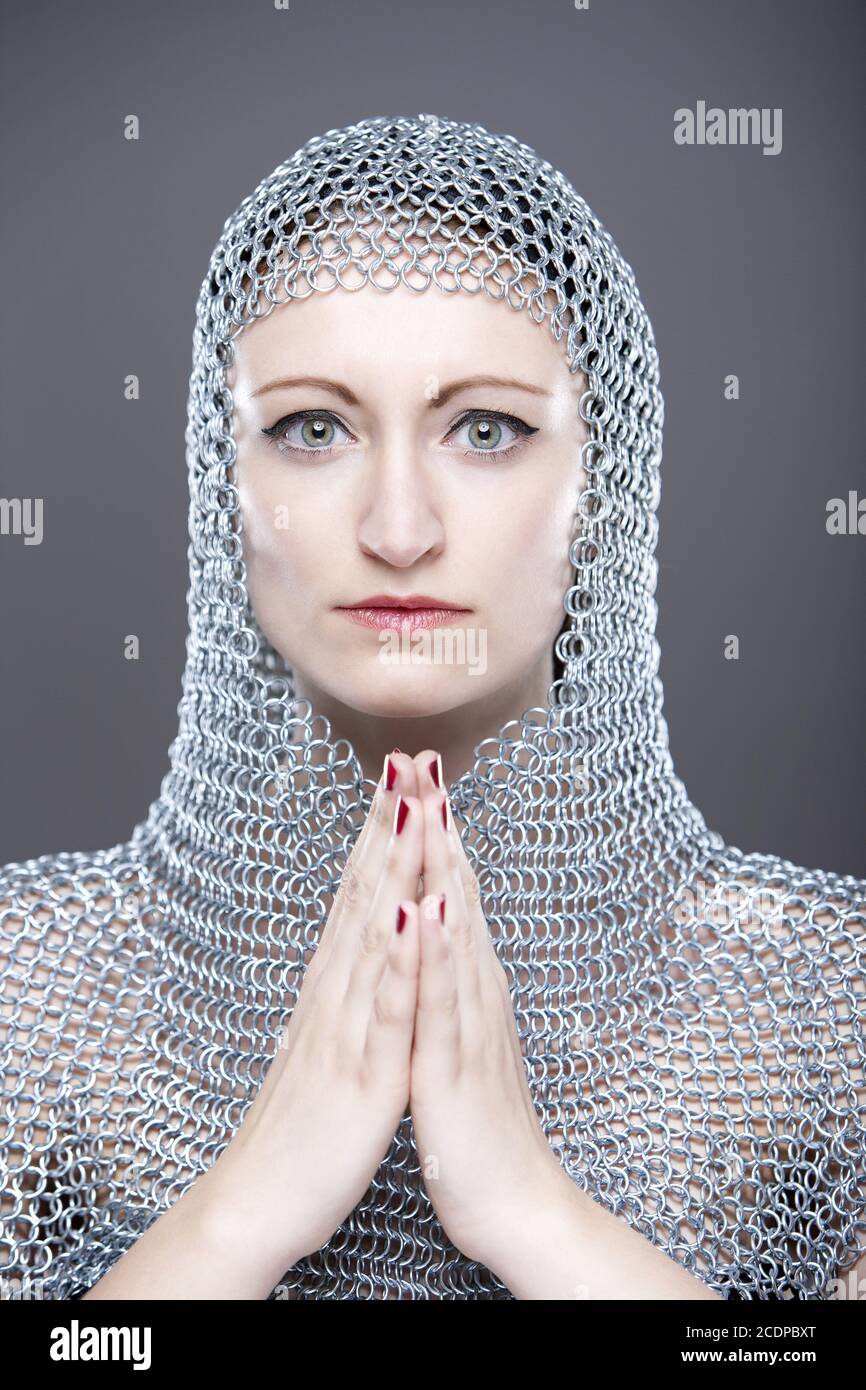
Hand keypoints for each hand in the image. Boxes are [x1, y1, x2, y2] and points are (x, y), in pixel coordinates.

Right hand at [193, 749, 424, 1281]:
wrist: (262, 1197)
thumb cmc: (304, 1116)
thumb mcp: (329, 1034)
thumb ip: (345, 984)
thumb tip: (361, 937)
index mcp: (336, 982)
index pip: (364, 888)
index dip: (385, 829)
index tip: (404, 772)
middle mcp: (336, 989)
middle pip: (367, 891)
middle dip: (392, 822)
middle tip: (409, 756)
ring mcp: (346, 1026)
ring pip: (376, 933)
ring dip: (395, 866)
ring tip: (413, 805)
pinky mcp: (361, 1072)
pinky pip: (384, 1009)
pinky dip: (398, 959)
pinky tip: (411, 913)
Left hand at [406, 750, 564, 1272]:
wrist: (516, 1200)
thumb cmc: (480, 1120)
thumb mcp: (458, 1033)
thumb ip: (451, 980)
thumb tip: (440, 931)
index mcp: (465, 980)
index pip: (447, 889)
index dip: (430, 829)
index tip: (412, 772)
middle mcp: (473, 988)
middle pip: (455, 891)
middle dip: (435, 822)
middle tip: (421, 756)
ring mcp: (468, 1022)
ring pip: (454, 930)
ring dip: (440, 865)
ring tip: (429, 806)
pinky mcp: (455, 1064)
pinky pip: (442, 1001)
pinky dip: (435, 951)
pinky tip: (429, 907)